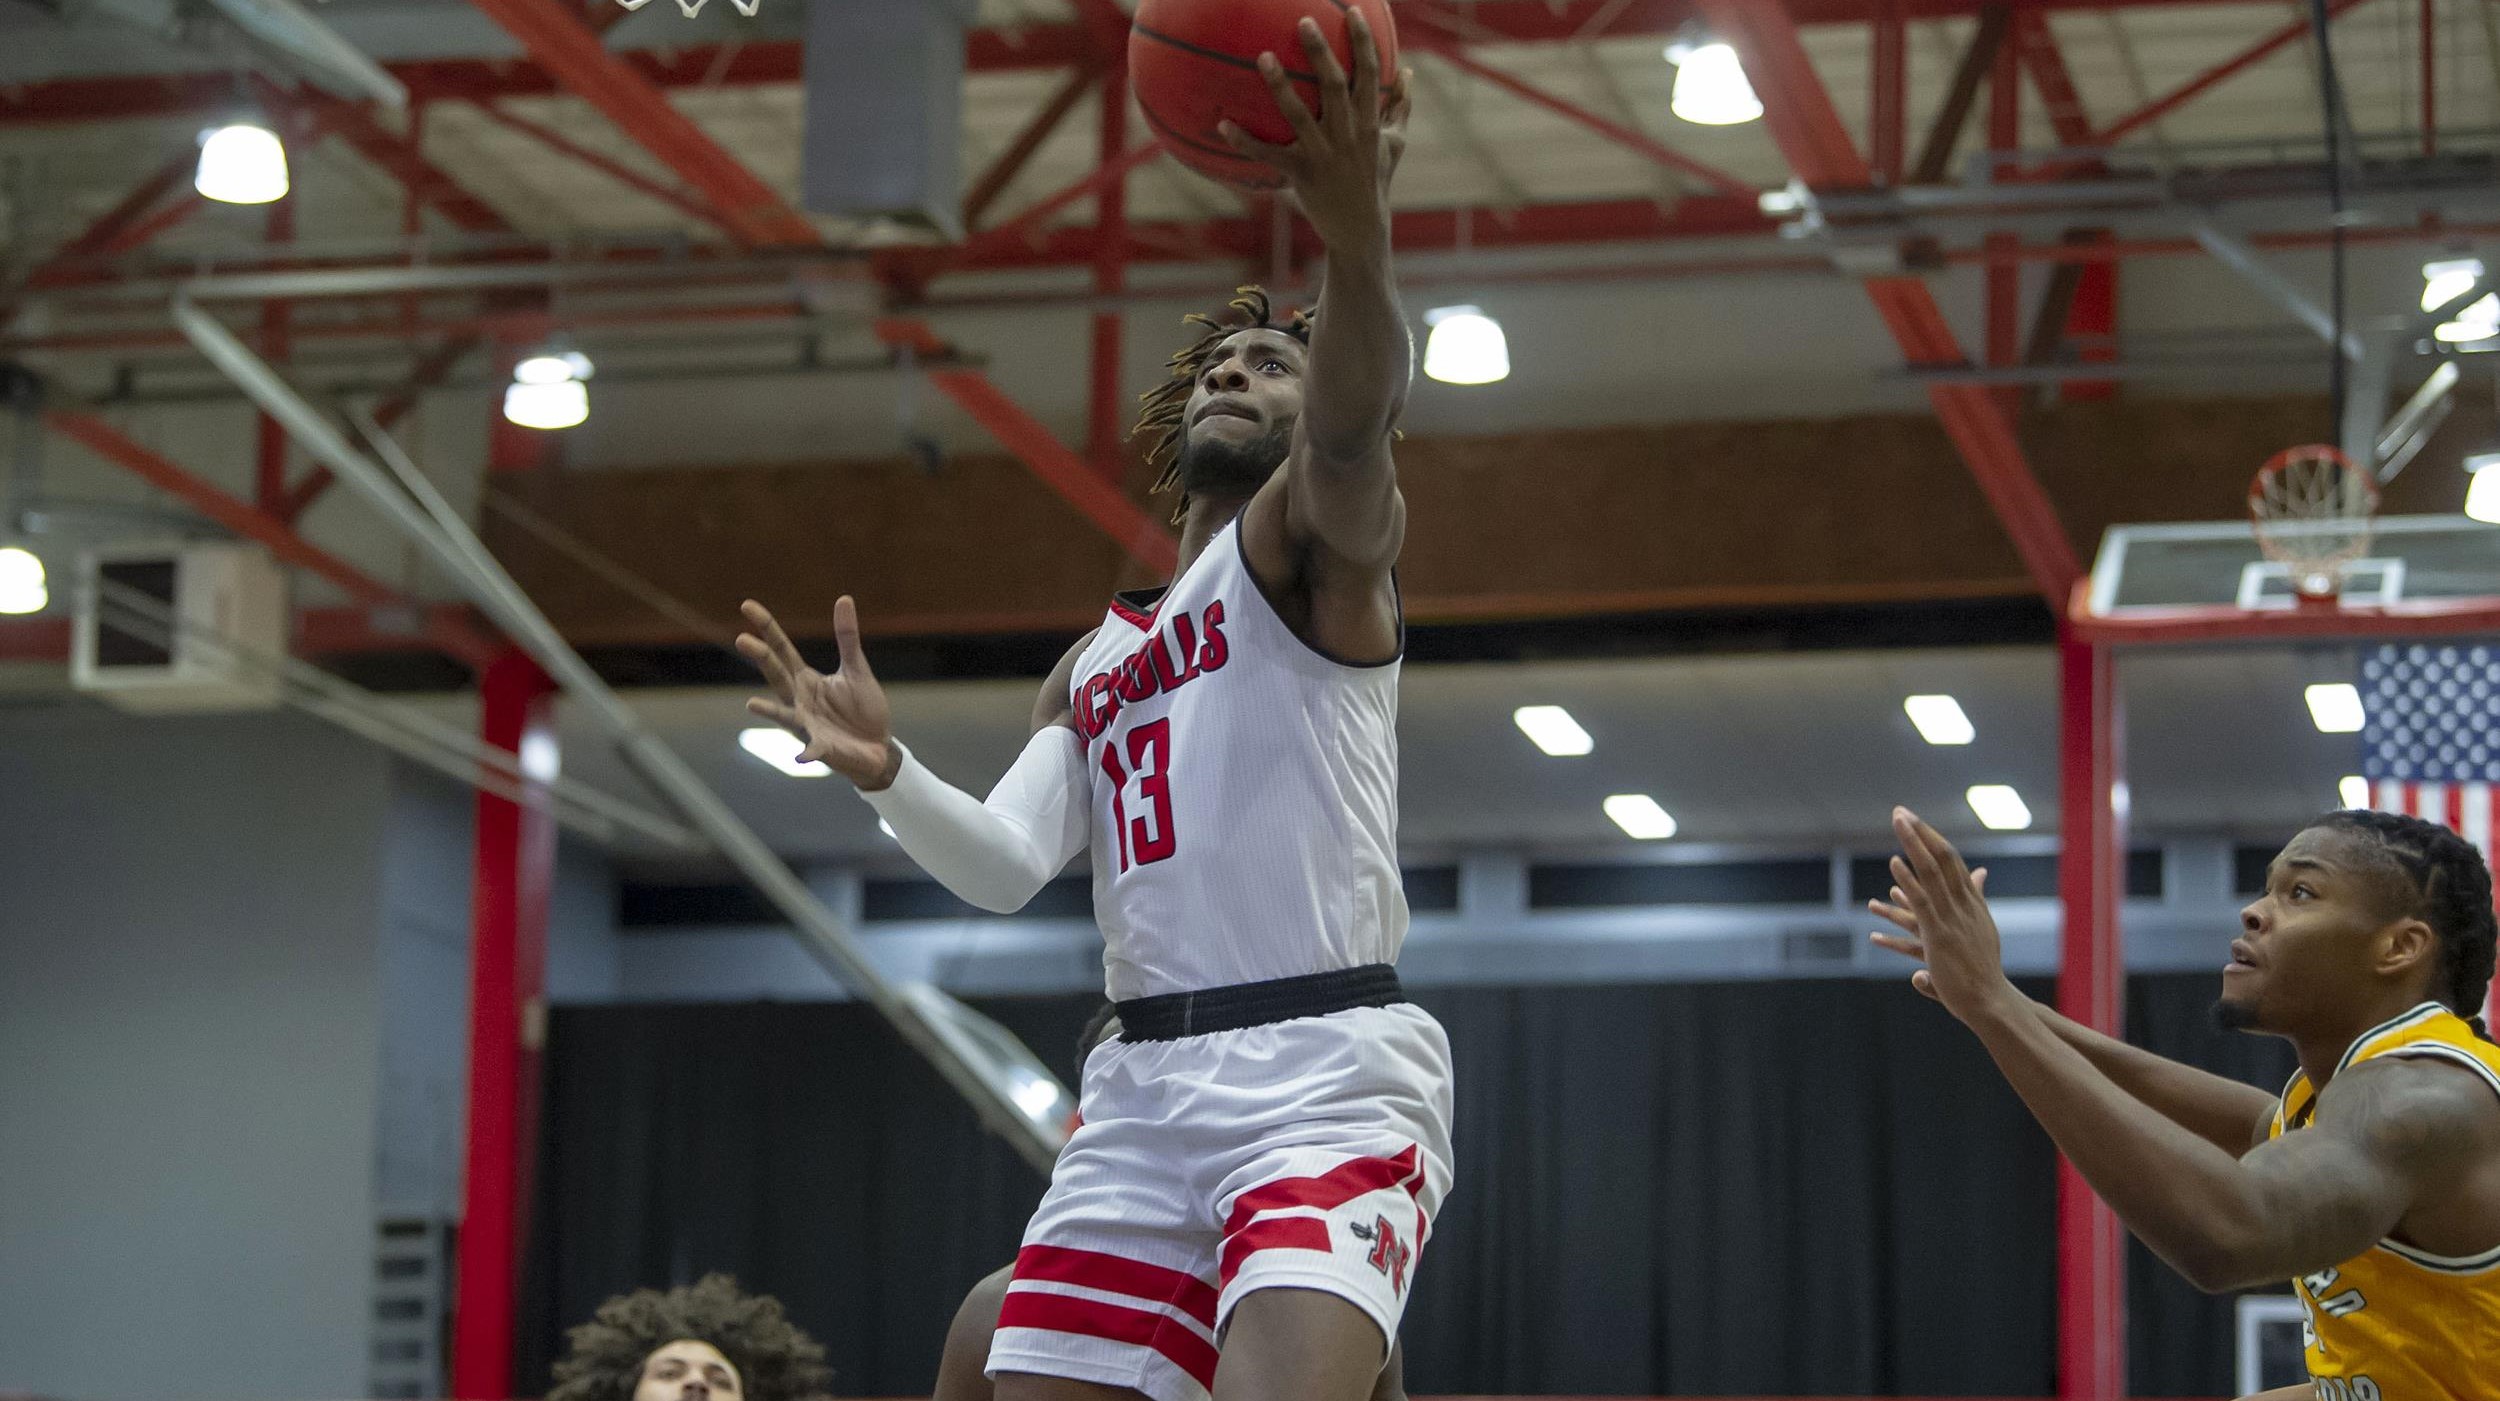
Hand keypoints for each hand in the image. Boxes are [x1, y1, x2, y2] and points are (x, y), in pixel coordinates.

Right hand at [737, 596, 896, 789]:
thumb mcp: (856, 668)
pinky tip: (802, 755)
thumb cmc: (863, 709)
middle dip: (761, 658)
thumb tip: (843, 598)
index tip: (747, 605)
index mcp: (805, 678)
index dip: (766, 627)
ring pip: (784, 714)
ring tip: (752, 705)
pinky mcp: (822, 747)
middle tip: (742, 639)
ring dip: (769, 711)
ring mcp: (807, 723)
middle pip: (777, 674)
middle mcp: (799, 699)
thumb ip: (847, 637)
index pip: (781, 648)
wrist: (877, 747)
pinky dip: (808, 752)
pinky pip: (813, 749)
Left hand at [1220, 12, 1409, 250]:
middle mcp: (1348, 135)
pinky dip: (1244, 141)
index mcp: (1370, 122)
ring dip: (1280, 85)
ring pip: (1299, 115)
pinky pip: (1269, 155)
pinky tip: (1222, 123)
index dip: (1363, 41)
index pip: (1370, 74)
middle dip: (1320, 50)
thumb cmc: (1375, 181)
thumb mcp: (1394, 143)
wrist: (1360, 229)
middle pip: (1334, 85)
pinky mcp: (1302, 175)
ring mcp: (1324, 155)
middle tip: (1303, 21)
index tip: (1355, 13)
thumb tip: (1409, 72)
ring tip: (1262, 56)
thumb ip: (1401, 107)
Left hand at [1871, 807, 2022, 1023]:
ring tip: (1897, 823)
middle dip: (1920, 833)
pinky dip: (1909, 881)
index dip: (1932, 839)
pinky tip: (1895, 864)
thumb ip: (1969, 908)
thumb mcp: (1977, 933)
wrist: (1991, 1000)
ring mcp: (1953, 918)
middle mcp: (1964, 905)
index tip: (1915, 821)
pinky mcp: (1940, 935)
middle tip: (1900, 810)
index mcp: (1972, 903)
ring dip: (1913, 846)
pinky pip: (1924, 903)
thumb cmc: (1982, 972)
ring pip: (1932, 874)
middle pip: (1941, 859)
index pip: (1951, 862)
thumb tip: (1973, 882)